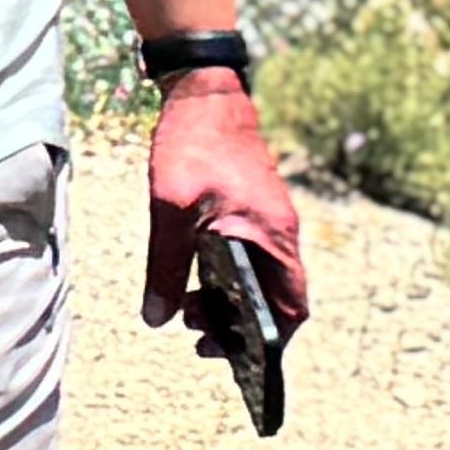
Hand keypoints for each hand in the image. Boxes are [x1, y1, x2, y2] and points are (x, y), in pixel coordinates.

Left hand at [139, 70, 310, 330]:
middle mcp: (279, 232)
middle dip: (239, 326)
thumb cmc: (192, 146)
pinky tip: (191, 279)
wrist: (203, 92)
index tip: (236, 358)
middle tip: (195, 334)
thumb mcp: (171, 212)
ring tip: (185, 308)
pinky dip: (228, 279)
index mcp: (272, 236)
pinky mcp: (253, 209)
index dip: (270, 342)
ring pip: (261, 280)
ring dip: (229, 302)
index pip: (292, 308)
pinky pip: (250, 258)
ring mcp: (268, 219)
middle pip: (276, 300)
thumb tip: (157, 319)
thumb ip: (164, 268)